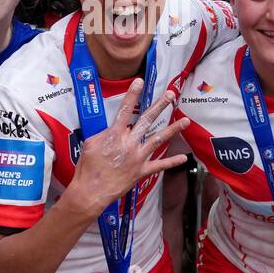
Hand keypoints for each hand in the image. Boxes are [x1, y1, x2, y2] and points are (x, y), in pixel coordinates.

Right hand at [68, 82, 188, 220]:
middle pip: (147, 120)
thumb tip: (114, 129)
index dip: (132, 94)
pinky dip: (171, 162)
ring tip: (185, 121)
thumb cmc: (87, 167)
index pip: (124, 110)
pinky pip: (159, 165)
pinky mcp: (141, 171)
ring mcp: (138, 157)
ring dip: (173, 129)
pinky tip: (183, 157)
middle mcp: (129, 143)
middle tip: (171, 95)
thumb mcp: (90, 144)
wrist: (91, 191)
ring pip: (158, 139)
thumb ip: (104, 133)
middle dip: (160, 106)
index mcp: (115, 134)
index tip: (140, 81)